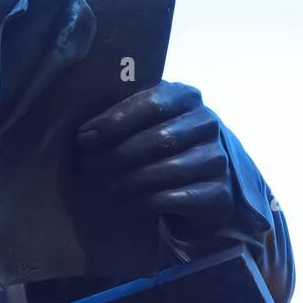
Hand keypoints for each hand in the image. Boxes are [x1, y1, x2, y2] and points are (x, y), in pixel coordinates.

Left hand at [77, 81, 234, 236]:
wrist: (204, 185)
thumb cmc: (164, 150)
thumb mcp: (148, 125)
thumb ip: (123, 119)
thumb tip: (84, 133)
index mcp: (187, 98)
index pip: (152, 103)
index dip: (115, 121)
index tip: (85, 137)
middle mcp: (207, 124)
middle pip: (159, 138)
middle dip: (117, 154)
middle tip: (90, 168)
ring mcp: (217, 158)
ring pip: (168, 169)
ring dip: (130, 180)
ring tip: (106, 188)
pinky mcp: (218, 193)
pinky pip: (178, 197)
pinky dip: (148, 202)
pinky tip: (130, 204)